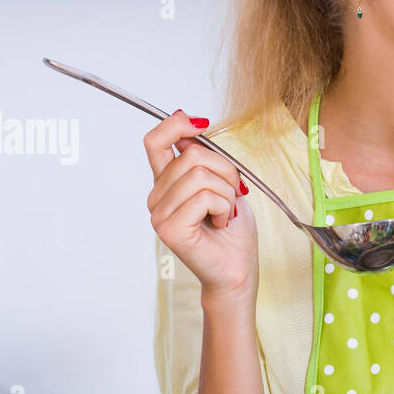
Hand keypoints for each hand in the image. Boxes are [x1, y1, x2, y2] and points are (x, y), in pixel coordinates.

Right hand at [144, 111, 257, 301]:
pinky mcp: (169, 228)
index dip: (176, 124)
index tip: (201, 123)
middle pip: (190, 155)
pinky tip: (221, 223)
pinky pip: (203, 197)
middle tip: (234, 194)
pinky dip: (223, 207)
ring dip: (226, 193)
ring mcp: (159, 213)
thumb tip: (191, 131)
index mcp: (167, 183)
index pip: (155, 141)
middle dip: (225, 170)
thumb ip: (206, 160)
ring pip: (200, 175)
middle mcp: (157, 196)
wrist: (238, 270)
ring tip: (226, 213)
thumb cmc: (233, 231)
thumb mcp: (225, 184)